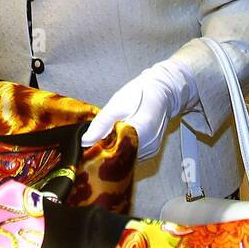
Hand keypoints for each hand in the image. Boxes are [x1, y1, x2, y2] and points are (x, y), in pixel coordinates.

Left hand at [81, 60, 195, 160]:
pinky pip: (134, 154)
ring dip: (117, 150)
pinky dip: (126, 148)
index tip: (92, 145)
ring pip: (128, 158)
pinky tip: (122, 137)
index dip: (102, 150)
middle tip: (100, 139)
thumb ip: (101, 124)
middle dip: (108, 151)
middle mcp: (149, 145)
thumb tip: (86, 141)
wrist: (162, 90)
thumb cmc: (141, 94)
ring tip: (112, 135)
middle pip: (122, 158)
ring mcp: (152, 149)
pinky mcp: (152, 150)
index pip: (115, 152)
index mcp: (141, 132)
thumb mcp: (116, 105)